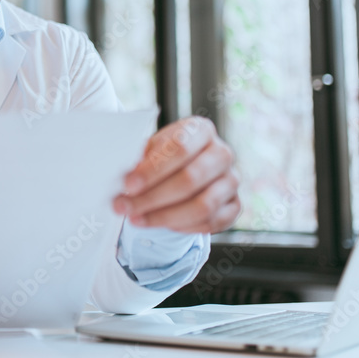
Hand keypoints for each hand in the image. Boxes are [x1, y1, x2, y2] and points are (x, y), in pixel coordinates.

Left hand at [112, 116, 240, 233]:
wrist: (183, 168)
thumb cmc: (162, 155)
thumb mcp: (149, 148)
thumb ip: (140, 158)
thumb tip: (126, 176)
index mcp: (201, 130)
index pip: (180, 148)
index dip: (152, 169)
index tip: (127, 184)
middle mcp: (222, 153)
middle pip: (190, 180)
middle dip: (152, 197)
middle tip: (124, 207)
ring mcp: (231, 180)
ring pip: (202, 206)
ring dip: (164, 216)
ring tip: (136, 219)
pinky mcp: (234, 205)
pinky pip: (210, 223)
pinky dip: (182, 227)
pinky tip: (159, 224)